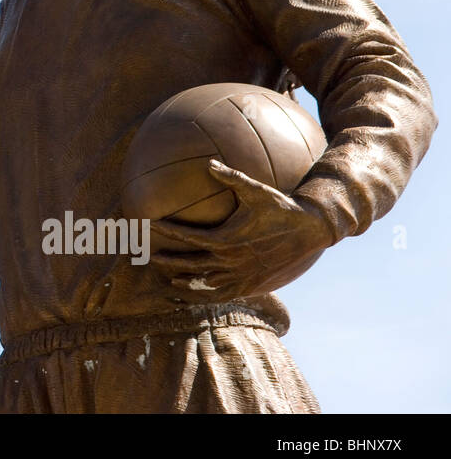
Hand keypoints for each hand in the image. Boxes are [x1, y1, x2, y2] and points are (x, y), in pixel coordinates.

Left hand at [147, 159, 332, 302]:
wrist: (309, 231)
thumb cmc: (281, 207)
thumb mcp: (257, 190)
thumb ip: (231, 176)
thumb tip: (209, 163)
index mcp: (228, 239)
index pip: (189, 237)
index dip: (168, 232)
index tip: (150, 225)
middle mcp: (232, 261)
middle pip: (191, 265)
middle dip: (169, 261)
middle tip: (149, 256)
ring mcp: (242, 276)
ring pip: (206, 284)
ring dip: (186, 283)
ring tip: (169, 280)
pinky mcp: (252, 284)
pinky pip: (225, 294)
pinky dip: (209, 295)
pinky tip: (200, 294)